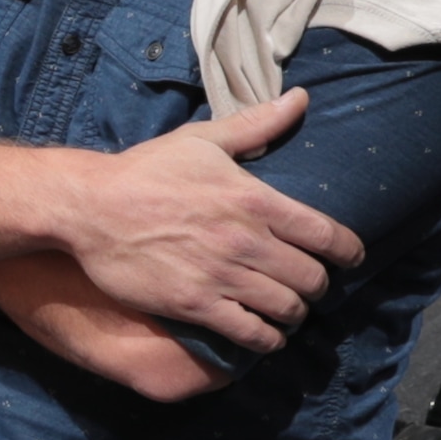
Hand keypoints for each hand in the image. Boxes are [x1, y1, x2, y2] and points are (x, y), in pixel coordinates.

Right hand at [57, 90, 360, 351]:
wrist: (90, 207)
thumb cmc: (145, 171)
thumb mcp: (202, 140)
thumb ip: (257, 125)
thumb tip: (300, 99)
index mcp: (255, 200)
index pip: (327, 235)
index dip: (348, 252)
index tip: (350, 259)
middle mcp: (246, 241)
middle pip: (312, 279)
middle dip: (317, 286)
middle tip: (309, 286)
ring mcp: (221, 276)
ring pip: (286, 309)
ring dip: (293, 314)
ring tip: (287, 311)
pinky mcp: (195, 304)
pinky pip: (249, 333)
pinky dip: (265, 340)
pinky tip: (264, 336)